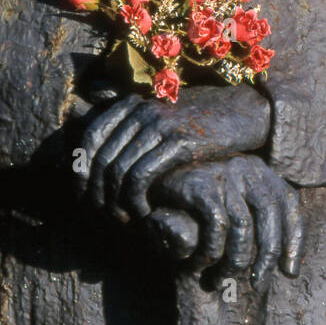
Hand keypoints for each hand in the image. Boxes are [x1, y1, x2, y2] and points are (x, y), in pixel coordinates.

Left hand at [75, 85, 269, 220]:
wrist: (243, 111)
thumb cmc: (201, 121)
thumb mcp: (164, 117)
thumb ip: (134, 128)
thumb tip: (103, 152)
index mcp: (133, 103)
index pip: (90, 139)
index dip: (82, 173)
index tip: (86, 199)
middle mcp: (141, 110)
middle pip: (100, 159)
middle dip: (97, 195)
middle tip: (105, 218)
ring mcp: (159, 124)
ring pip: (118, 171)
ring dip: (116, 203)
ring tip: (126, 220)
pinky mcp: (178, 142)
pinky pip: (141, 176)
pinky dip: (136, 200)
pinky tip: (145, 214)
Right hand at [147, 155, 302, 289]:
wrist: (148, 185)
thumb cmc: (191, 207)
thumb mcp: (227, 213)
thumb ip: (256, 229)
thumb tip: (292, 270)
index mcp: (257, 170)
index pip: (287, 202)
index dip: (294, 240)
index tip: (290, 272)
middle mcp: (244, 166)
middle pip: (271, 213)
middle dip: (268, 255)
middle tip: (257, 284)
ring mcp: (222, 172)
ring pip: (243, 225)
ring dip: (235, 260)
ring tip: (222, 279)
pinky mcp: (200, 184)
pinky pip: (217, 225)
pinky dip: (211, 251)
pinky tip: (199, 264)